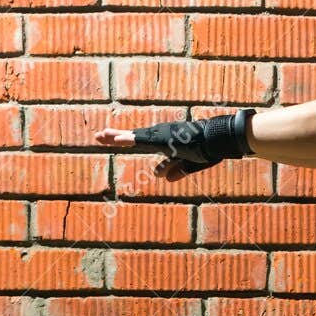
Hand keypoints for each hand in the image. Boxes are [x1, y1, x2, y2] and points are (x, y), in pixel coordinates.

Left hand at [95, 111, 254, 182]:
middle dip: (116, 137)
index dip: (128, 141)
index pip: (143, 142)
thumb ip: (176, 170)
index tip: (113, 139)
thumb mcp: (190, 165)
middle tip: (98, 136)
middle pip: (135, 137)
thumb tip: (163, 178)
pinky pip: (143, 140)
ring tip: (100, 136)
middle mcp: (162, 137)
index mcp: (167, 142)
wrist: (217, 141)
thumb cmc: (208, 151)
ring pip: (135, 137)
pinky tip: (116, 139)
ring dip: (117, 137)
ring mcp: (162, 136)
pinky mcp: (164, 139)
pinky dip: (129, 139)